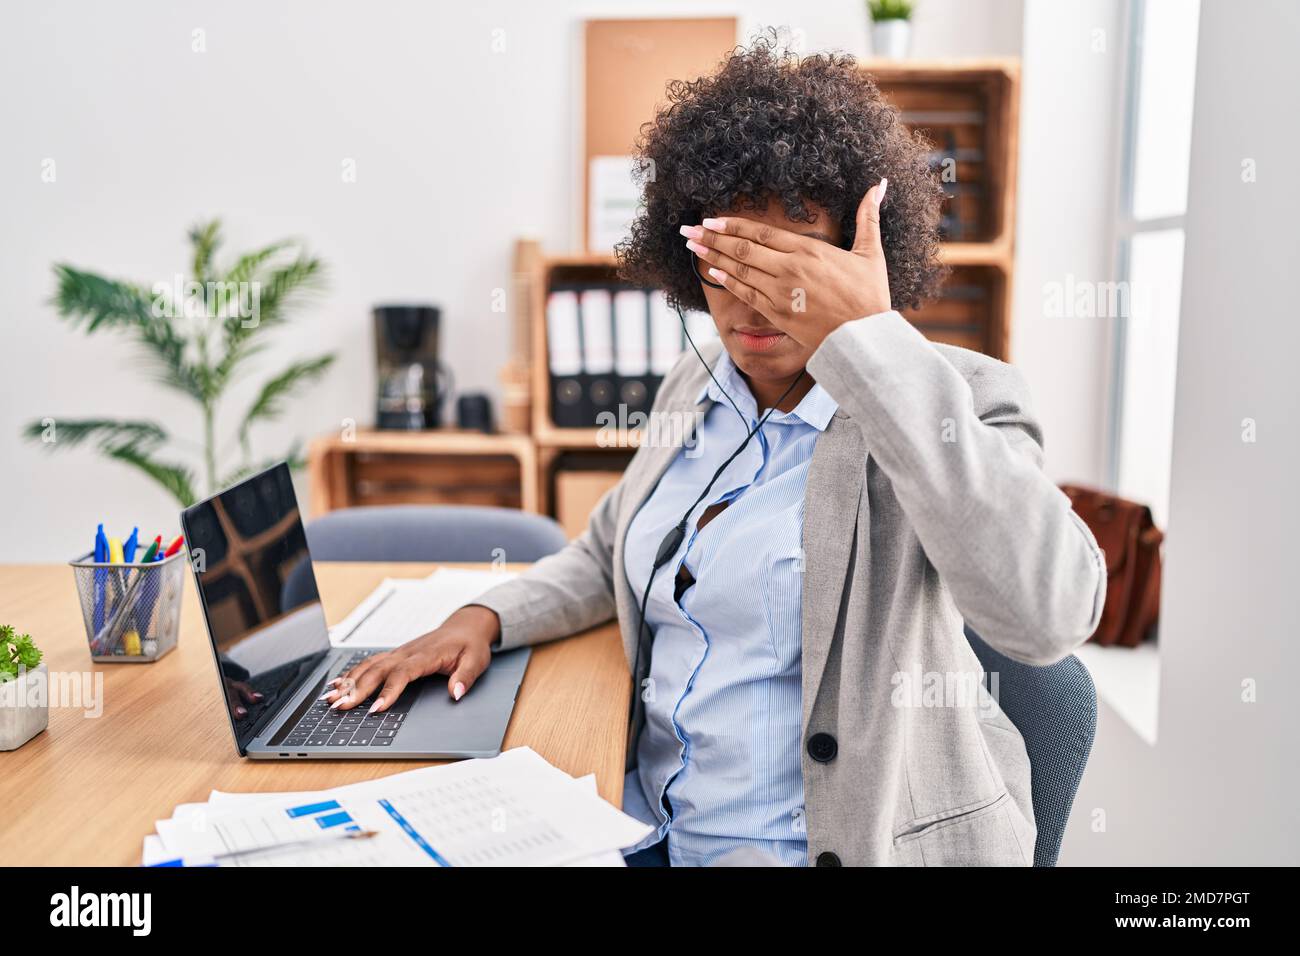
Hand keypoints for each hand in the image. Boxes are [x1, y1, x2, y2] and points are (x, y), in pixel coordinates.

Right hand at [321, 604, 500, 713]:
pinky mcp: (395, 655)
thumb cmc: (470, 645)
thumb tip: (456, 693)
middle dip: (357, 689)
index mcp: (426, 655)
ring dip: (348, 681)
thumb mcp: (476, 661)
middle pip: (377, 670)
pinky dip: (352, 673)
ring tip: (330, 698)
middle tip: (339, 706)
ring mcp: (399, 653)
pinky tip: (337, 684)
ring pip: (369, 666)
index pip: (403, 673)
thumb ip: (465, 677)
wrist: (465, 627)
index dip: (389, 691)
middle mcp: (408, 652)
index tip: (377, 708)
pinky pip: (370, 663)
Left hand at [683, 180, 890, 350]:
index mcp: (808, 250)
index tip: (711, 219)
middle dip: (711, 238)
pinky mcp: (777, 313)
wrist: (864, 337)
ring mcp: (780, 292)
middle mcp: (789, 268)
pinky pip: (745, 294)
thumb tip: (879, 184)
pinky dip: (727, 282)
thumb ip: (869, 217)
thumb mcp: (871, 253)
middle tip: (687, 230)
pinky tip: (712, 272)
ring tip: (692, 247)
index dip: (732, 225)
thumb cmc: (870, 296)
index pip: (761, 233)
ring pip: (739, 270)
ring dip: (713, 257)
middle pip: (742, 249)